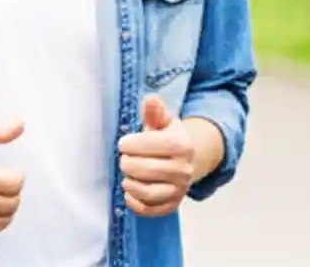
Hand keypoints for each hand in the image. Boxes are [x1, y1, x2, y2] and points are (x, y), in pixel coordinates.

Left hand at [117, 94, 194, 217]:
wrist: (185, 161)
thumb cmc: (166, 138)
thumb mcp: (162, 121)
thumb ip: (155, 111)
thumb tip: (151, 99)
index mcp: (182, 145)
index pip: (150, 145)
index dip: (130, 144)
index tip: (124, 143)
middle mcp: (184, 169)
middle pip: (145, 170)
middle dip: (127, 163)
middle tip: (124, 159)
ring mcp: (179, 190)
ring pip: (147, 192)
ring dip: (130, 182)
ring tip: (127, 174)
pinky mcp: (171, 206)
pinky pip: (148, 210)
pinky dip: (134, 201)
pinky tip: (130, 190)